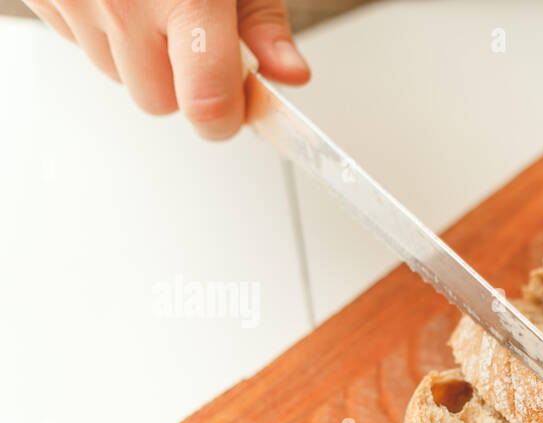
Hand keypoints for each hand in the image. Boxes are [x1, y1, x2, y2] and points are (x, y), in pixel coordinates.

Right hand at [23, 0, 310, 140]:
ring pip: (117, 76)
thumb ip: (262, 22)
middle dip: (180, 83)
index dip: (225, 117)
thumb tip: (289, 74)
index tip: (236, 108)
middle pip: (157, 102)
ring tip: (152, 1)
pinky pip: (80, 42)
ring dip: (139, 55)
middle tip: (193, 36)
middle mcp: (124, 3)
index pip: (206, 106)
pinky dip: (103, 29)